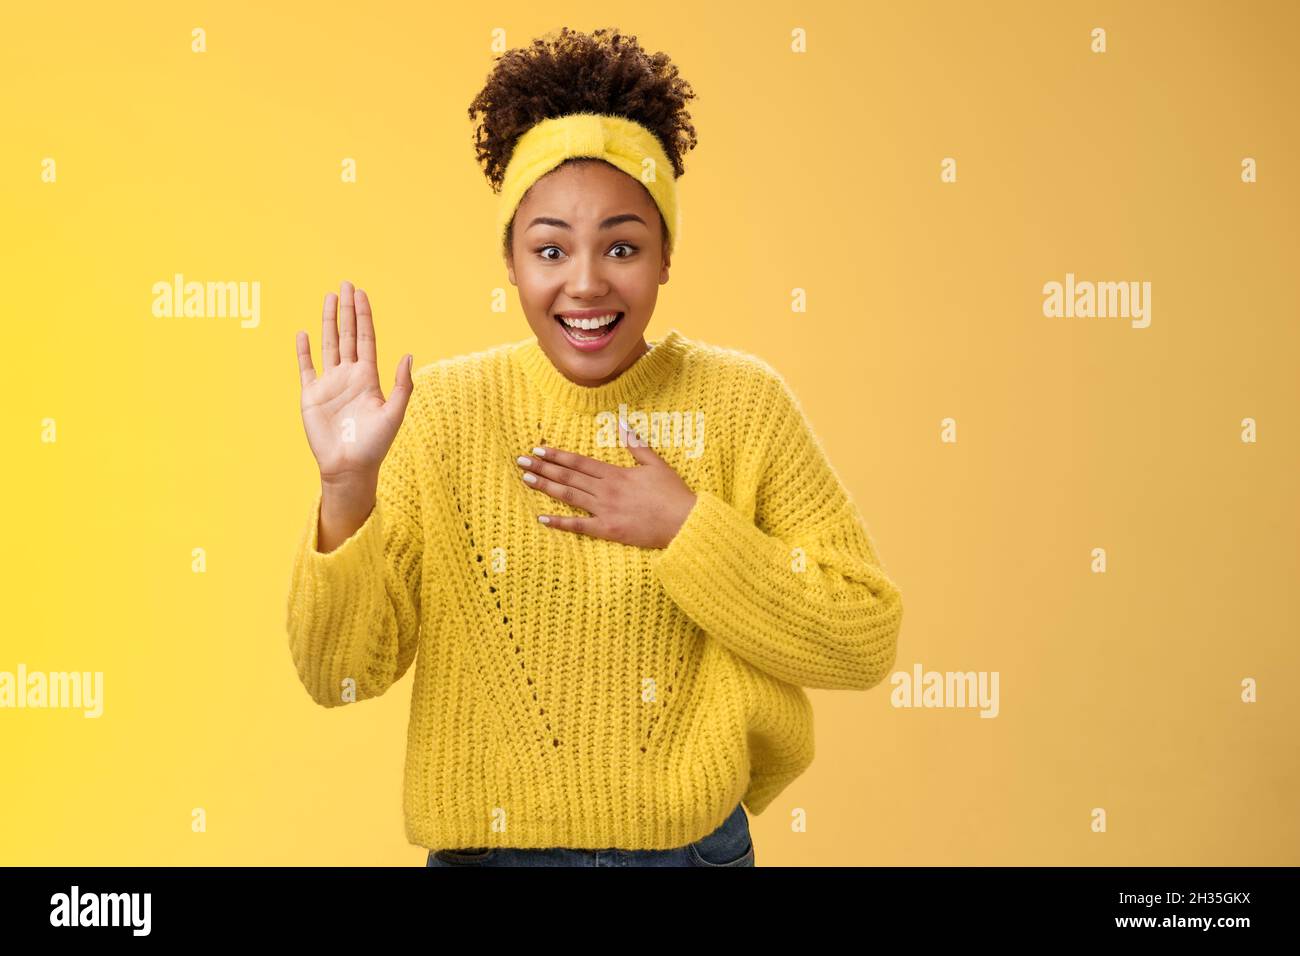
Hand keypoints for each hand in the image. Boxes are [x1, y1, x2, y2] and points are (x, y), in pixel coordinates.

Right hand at [296, 281, 412, 484]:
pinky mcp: (311, 395)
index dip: (363, 316)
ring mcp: (329, 383)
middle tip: (345, 284)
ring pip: (328, 345)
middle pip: (347, 335)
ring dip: (329, 322)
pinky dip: (304, 351)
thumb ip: (402, 385)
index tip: (361, 294)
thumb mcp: (394, 414)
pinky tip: (304, 333)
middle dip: (347, 310)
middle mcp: (349, 376)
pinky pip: (306, 367)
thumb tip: (408, 355)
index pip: (366, 339)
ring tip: (329, 298)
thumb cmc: (375, 445)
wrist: (349, 467)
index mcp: (369, 377)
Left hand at [515, 418, 696, 548]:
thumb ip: (636, 445)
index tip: (539, 449)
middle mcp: (605, 490)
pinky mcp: (608, 530)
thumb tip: (622, 423)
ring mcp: (605, 510)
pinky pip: (579, 526)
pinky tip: (542, 518)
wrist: (684, 522)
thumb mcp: (656, 464)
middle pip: (568, 476)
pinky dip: (560, 522)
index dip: (557, 455)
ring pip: (569, 496)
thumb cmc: (672, 493)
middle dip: (543, 467)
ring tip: (527, 479)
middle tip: (521, 461)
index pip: (579, 462)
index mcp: (615, 473)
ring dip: (546, 486)